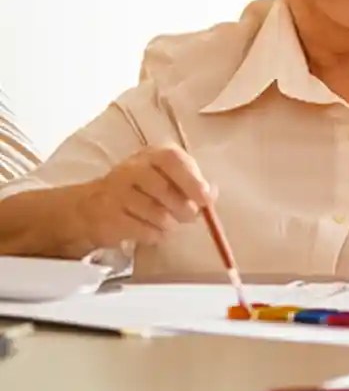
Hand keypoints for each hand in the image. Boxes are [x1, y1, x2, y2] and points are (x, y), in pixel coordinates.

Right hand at [68, 144, 214, 248]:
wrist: (94, 206)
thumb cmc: (144, 191)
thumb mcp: (169, 180)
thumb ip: (193, 184)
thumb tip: (212, 194)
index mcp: (152, 155)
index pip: (172, 159)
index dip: (191, 180)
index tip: (205, 200)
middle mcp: (131, 168)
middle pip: (163, 189)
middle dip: (183, 208)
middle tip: (190, 217)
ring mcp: (116, 191)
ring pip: (155, 213)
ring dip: (169, 224)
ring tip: (168, 223)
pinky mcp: (108, 216)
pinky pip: (142, 230)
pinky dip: (154, 235)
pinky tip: (152, 232)